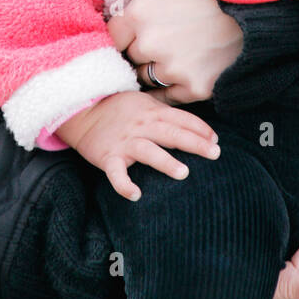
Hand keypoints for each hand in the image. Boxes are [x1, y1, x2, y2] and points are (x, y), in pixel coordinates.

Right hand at [54, 91, 220, 199]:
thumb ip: (166, 114)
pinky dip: (124, 184)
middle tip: (215, 153)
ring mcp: (125, 141)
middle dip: (195, 143)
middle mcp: (141, 125)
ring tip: (183, 173)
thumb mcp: (144, 103)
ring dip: (165, 162)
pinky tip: (135, 195)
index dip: (201, 129)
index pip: (181, 119)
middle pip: (171, 133)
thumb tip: (195, 127)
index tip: (216, 140)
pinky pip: (116, 173)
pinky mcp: (108, 157)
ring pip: (148, 150)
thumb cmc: (119, 109)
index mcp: (152, 112)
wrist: (83, 110)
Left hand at [84, 0, 242, 103]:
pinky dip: (171, 88)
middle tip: (166, 37)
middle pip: (128, 58)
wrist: (248, 13)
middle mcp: (150, 45)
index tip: (147, 24)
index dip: (128, 32)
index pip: (113, 35)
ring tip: (177, 52)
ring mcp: (172, 70)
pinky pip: (165, 98)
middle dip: (140, 51)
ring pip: (145, 79)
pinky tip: (185, 68)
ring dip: (155, 71)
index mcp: (138, 15)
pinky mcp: (192, 90)